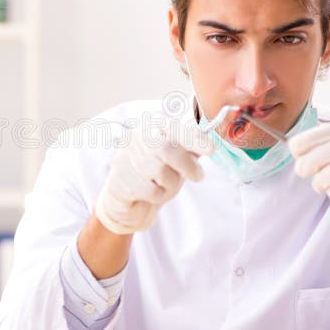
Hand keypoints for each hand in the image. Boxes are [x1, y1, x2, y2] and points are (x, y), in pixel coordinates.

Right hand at [95, 121, 213, 234]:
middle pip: (166, 148)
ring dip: (171, 184)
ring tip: (167, 186)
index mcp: (152, 127)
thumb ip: (191, 151)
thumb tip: (211, 145)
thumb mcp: (177, 161)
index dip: (194, 138)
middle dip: (187, 165)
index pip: (174, 128)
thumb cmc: (157, 177)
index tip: (211, 149)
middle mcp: (135, 137)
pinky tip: (151, 194)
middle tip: (198, 176)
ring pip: (159, 171)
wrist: (129, 202)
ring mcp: (124, 157)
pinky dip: (158, 196)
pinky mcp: (118, 179)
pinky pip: (149, 189)